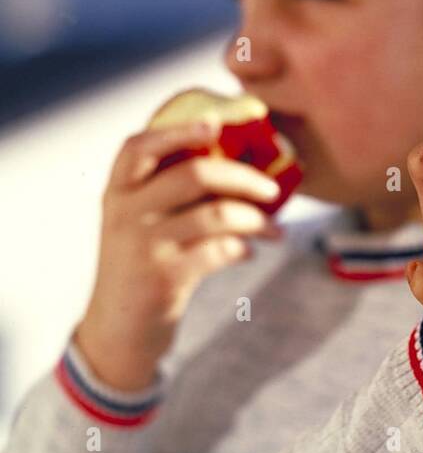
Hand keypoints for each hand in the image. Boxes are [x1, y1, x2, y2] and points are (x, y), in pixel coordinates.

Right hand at [74, 117, 284, 390]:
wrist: (118, 330)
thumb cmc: (143, 262)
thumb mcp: (140, 222)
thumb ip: (170, 191)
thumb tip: (240, 163)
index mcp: (118, 190)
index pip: (138, 146)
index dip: (177, 129)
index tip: (214, 122)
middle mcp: (126, 212)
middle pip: (194, 174)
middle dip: (243, 177)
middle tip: (272, 190)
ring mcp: (144, 245)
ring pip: (216, 214)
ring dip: (256, 220)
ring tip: (274, 230)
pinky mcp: (164, 277)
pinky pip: (220, 251)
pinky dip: (244, 249)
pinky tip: (249, 253)